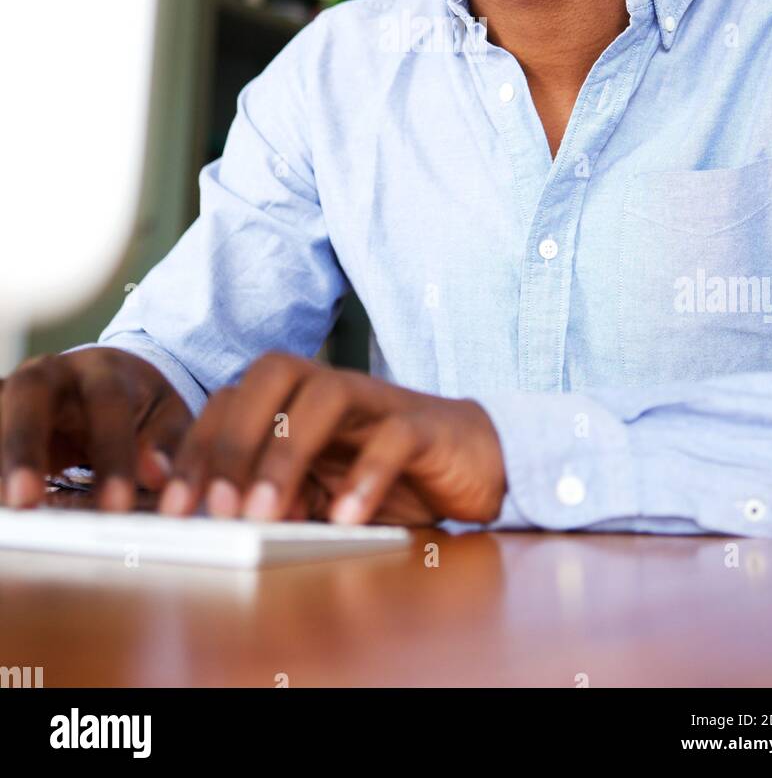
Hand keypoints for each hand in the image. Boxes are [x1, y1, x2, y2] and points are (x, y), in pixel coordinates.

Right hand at [0, 349, 191, 510]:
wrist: (105, 381)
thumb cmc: (140, 405)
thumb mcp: (166, 416)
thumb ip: (165, 443)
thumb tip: (156, 475)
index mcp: (103, 369)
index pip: (107, 402)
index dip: (112, 453)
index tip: (117, 505)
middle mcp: (50, 373)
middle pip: (27, 396)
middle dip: (23, 447)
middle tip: (25, 501)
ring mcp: (13, 391)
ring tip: (4, 516)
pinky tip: (1, 513)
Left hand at [157, 352, 506, 526]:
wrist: (474, 460)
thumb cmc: (386, 473)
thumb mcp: (318, 489)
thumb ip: (275, 495)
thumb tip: (220, 519)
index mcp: (298, 397)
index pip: (234, 396)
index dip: (199, 447)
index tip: (175, 506)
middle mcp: (334, 387)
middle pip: (273, 374)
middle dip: (235, 439)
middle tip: (218, 508)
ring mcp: (380, 401)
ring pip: (327, 394)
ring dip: (287, 453)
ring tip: (265, 515)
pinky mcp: (425, 426)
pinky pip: (393, 437)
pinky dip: (365, 476)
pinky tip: (344, 519)